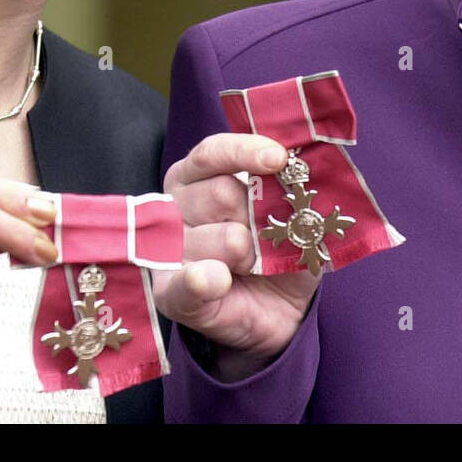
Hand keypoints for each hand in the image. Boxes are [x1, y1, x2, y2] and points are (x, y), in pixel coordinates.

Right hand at [153, 134, 317, 378]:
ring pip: (219, 238)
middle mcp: (176, 206)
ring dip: (250, 256)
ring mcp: (168, 249)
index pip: (213, 153)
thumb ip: (285, 189)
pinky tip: (221, 281)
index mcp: (198, 176)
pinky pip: (184, 283)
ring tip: (254, 267)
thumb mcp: (293, 214)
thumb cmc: (279, 248)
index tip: (278, 159)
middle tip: (269, 237)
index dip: (244, 152)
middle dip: (256, 216)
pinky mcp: (168, 293)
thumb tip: (293, 169)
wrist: (279, 309)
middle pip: (221, 193)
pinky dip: (204, 281)